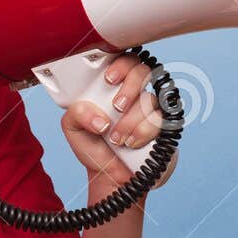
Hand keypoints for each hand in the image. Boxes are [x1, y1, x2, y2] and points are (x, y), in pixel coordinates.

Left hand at [60, 54, 165, 188]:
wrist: (112, 177)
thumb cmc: (94, 147)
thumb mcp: (72, 128)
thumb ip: (76, 114)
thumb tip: (100, 118)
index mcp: (114, 87)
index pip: (124, 60)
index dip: (121, 64)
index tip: (108, 80)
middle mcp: (136, 94)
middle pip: (144, 70)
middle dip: (130, 87)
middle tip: (117, 107)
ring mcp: (152, 109)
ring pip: (149, 99)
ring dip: (130, 121)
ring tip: (117, 138)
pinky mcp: (165, 126)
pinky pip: (159, 120)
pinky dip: (142, 133)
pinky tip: (132, 143)